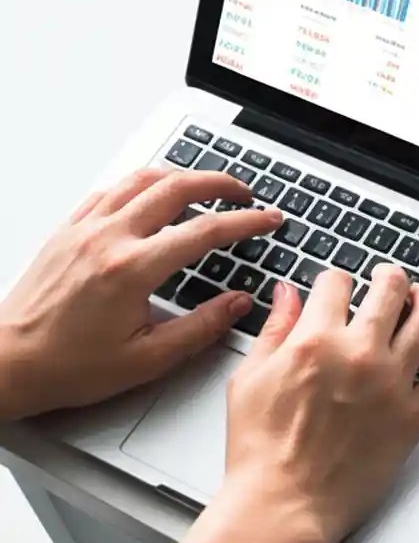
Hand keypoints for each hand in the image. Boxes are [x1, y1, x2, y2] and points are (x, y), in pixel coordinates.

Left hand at [0, 168, 283, 419]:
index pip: (205, 230)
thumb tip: (238, 303)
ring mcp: (84, 229)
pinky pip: (111, 190)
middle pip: (176, 187)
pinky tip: (153, 195)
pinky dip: (142, 184)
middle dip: (220, 183)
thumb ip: (201, 327)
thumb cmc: (67, 366)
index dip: (246, 221)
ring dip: (182, 176)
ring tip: (206, 186)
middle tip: (245, 193)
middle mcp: (108, 239)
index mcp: (131, 270)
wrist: (7, 363)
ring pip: (142, 179)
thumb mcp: (147, 359)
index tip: (268, 219)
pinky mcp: (68, 230)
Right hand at [166, 266, 418, 542]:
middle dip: (388, 276)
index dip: (336, 278)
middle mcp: (360, 354)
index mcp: (316, 340)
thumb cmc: (261, 450)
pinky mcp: (415, 413)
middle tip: (387, 278)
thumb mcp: (250, 378)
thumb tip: (287, 293)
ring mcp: (393, 383)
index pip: (337, 282)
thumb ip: (274, 329)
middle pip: (390, 289)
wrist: (284, 504)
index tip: (338, 285)